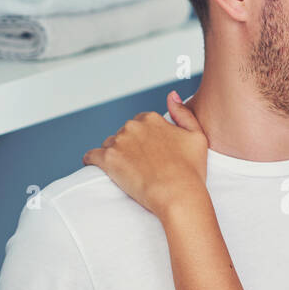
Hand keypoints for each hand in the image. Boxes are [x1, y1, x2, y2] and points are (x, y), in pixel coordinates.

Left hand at [82, 91, 208, 217]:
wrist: (178, 195)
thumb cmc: (190, 170)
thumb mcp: (197, 136)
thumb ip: (183, 113)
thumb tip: (171, 95)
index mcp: (152, 119)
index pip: (141, 123)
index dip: (146, 139)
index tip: (150, 152)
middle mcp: (133, 126)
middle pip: (124, 133)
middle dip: (130, 146)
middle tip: (141, 165)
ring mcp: (119, 142)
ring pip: (110, 145)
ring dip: (115, 154)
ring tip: (127, 171)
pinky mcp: (108, 160)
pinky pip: (91, 156)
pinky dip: (92, 160)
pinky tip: (97, 166)